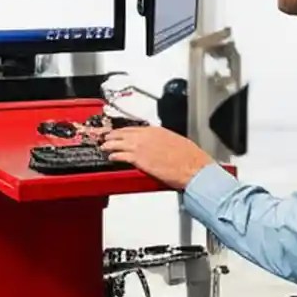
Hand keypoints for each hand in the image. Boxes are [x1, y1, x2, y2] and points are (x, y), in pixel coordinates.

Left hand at [99, 126, 214, 189]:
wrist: (193, 167)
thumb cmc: (190, 157)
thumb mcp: (176, 142)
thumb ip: (164, 141)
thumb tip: (160, 144)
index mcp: (157, 131)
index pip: (134, 128)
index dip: (124, 131)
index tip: (119, 132)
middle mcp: (147, 136)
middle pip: (123, 133)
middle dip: (113, 135)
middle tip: (106, 136)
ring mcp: (142, 147)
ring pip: (119, 142)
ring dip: (109, 144)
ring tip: (104, 146)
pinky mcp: (139, 160)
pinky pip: (121, 156)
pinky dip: (114, 156)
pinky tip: (110, 157)